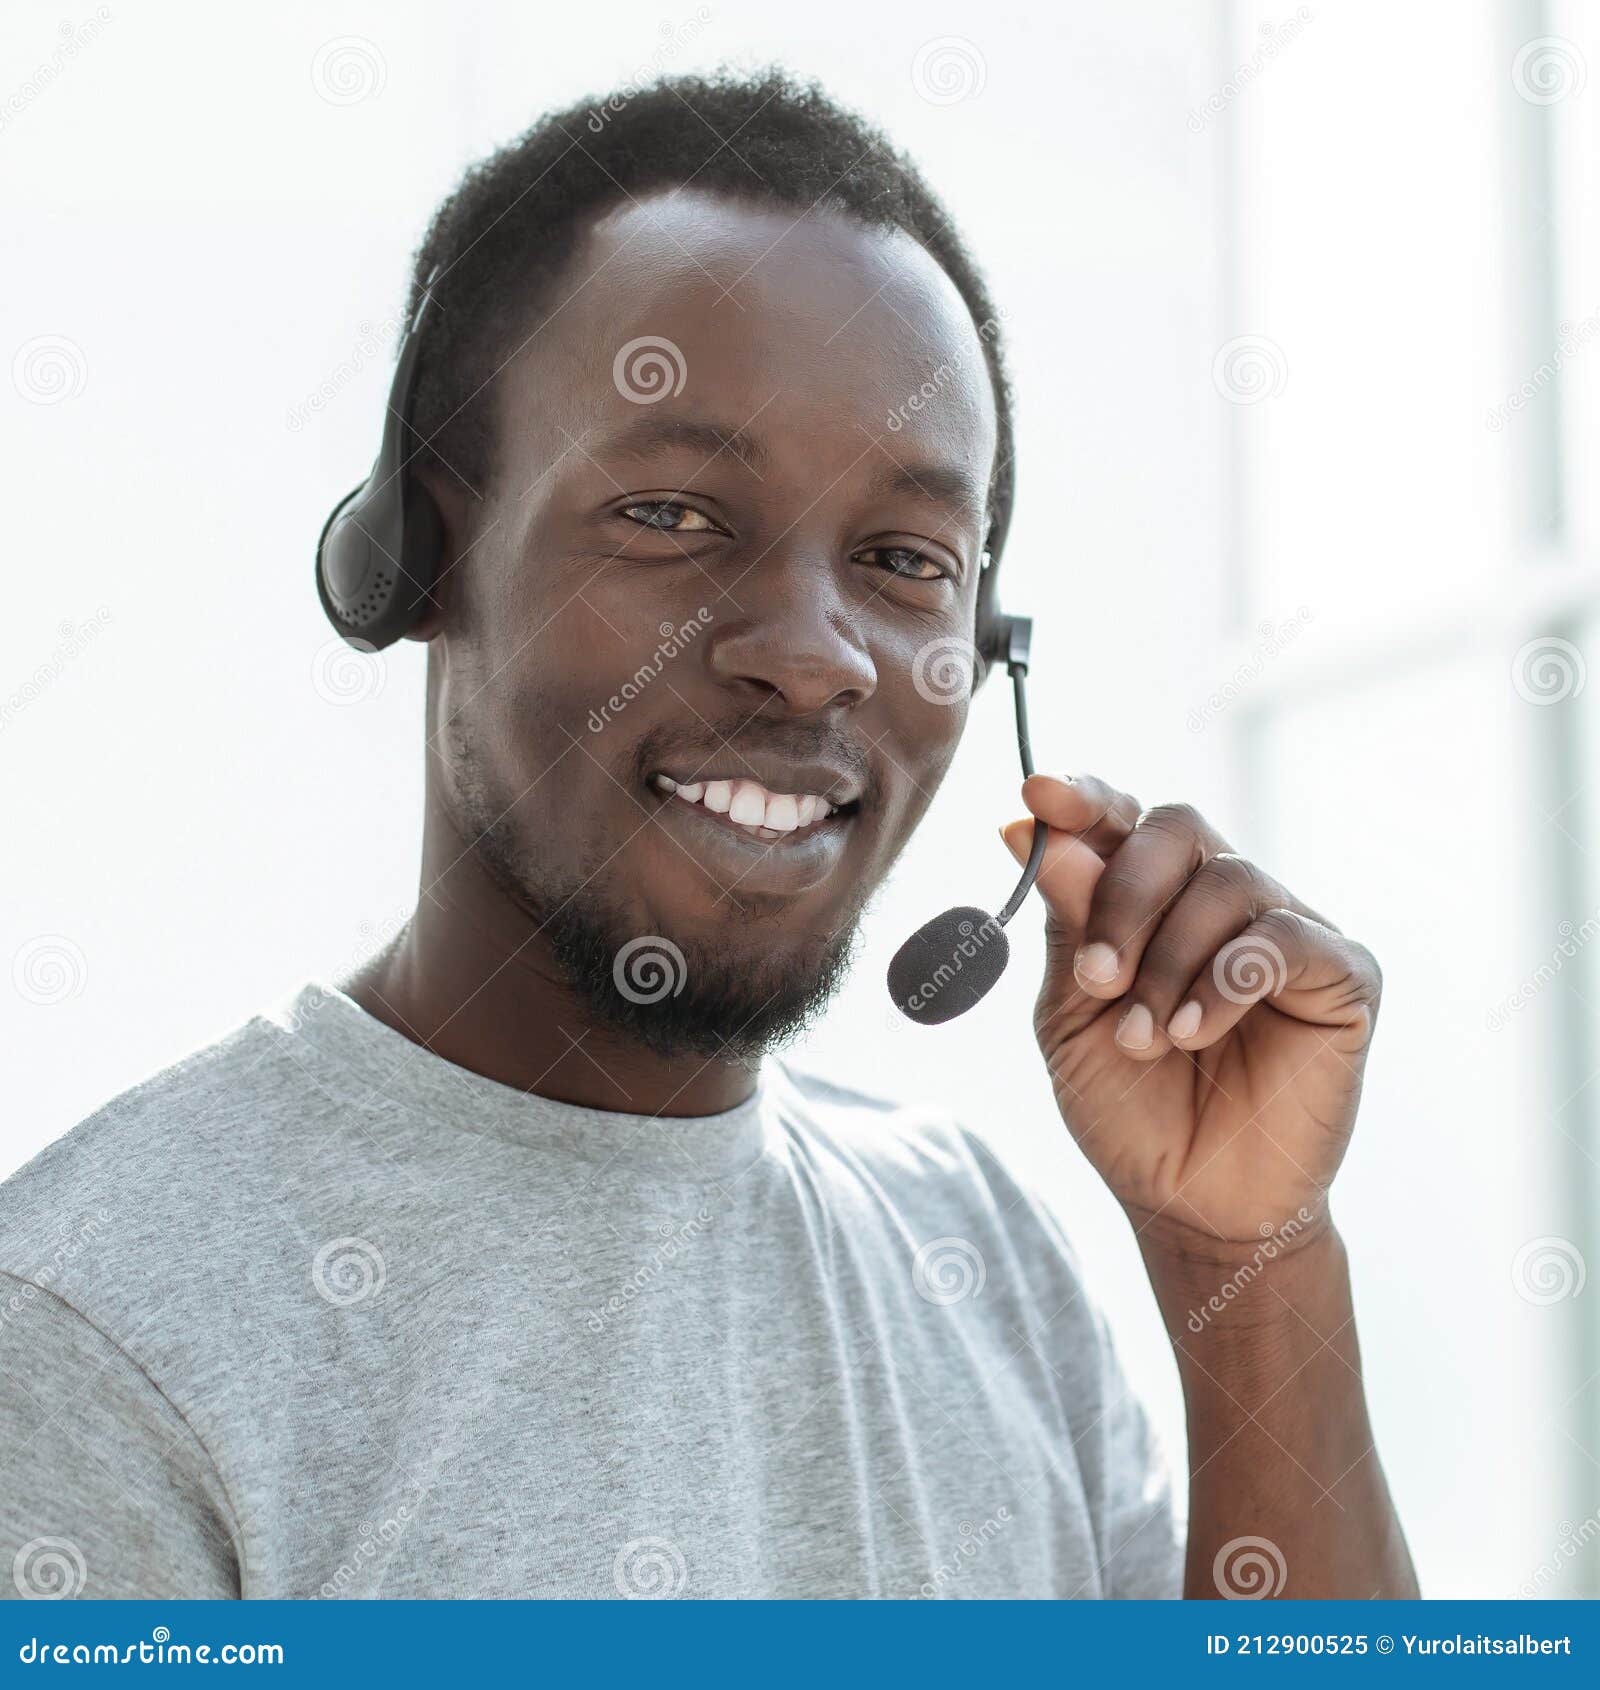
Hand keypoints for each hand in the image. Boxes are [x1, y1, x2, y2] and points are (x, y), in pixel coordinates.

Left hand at [1000, 773, 1380, 1251]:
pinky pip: (1283, 939)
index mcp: (1151, 898)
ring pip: (1228, 882)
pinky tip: (1195, 1032)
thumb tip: (1030, 825)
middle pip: (1178, 829)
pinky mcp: (1342, 976)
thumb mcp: (1072, 1013)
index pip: (1124, 818)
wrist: (1191, 1202)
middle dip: (1124, 894)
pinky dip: (1226, 979)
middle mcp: (1219, 899)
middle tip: (1097, 976)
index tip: (1039, 798)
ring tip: (1146, 1038)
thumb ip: (1067, 922)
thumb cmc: (1129, 1106)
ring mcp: (1284, 931)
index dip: (1085, 799)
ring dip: (1169, 962)